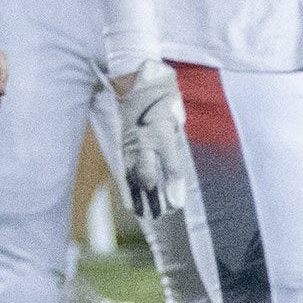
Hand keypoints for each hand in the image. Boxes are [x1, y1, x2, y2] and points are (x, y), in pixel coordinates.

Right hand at [117, 66, 190, 217]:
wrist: (137, 87)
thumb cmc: (164, 103)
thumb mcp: (177, 120)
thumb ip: (177, 145)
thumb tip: (178, 172)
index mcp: (163, 132)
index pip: (170, 164)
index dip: (173, 185)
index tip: (177, 203)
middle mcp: (145, 141)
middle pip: (149, 174)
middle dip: (155, 197)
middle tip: (163, 215)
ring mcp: (132, 145)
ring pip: (134, 176)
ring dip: (141, 197)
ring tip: (147, 215)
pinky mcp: (124, 148)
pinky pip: (126, 172)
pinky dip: (130, 189)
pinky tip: (133, 203)